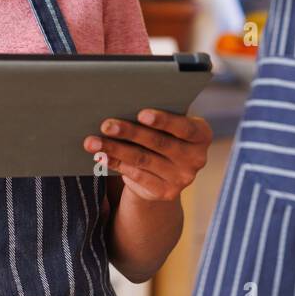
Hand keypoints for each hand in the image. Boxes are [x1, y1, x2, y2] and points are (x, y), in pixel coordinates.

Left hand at [83, 109, 211, 201]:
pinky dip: (115, 164)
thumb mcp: (168, 126)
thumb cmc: (163, 136)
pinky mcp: (165, 192)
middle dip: (130, 132)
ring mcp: (182, 178)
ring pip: (142, 159)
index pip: (184, 127)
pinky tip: (100, 156)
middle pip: (159, 143)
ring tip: (93, 141)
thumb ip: (156, 117)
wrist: (166, 174)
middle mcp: (196, 158)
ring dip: (115, 149)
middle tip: (106, 124)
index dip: (164, 120)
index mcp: (202, 135)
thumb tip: (123, 103)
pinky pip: (136, 175)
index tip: (141, 114)